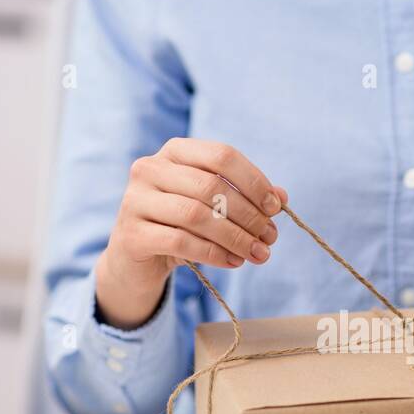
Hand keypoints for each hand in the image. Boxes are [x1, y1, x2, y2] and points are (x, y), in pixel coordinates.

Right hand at [95, 138, 287, 328]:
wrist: (137, 261)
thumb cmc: (180, 226)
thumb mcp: (213, 208)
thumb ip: (245, 197)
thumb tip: (281, 197)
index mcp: (175, 152)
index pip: (221, 156)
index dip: (253, 181)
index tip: (275, 208)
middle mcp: (151, 169)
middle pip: (211, 186)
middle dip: (248, 214)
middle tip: (269, 237)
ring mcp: (136, 200)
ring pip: (196, 215)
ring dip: (235, 237)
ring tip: (257, 253)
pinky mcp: (132, 234)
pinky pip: (181, 242)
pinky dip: (214, 253)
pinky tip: (233, 262)